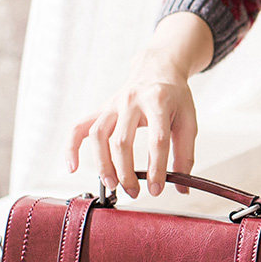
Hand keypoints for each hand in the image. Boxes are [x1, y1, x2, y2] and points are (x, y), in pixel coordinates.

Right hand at [66, 52, 197, 198]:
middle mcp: (132, 101)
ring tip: (112, 185)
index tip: (157, 189)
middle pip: (122, 141)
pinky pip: (79, 127)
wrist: (157, 70)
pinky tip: (71, 167)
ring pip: (99, 136)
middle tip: (134, 192)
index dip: (157, 168)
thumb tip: (182, 188)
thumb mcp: (189, 121)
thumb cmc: (174, 97)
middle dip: (126, 172)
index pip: (157, 140)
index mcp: (159, 102)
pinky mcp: (101, 109)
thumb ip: (186, 155)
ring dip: (103, 164)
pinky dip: (71, 147)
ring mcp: (113, 104)